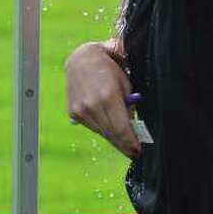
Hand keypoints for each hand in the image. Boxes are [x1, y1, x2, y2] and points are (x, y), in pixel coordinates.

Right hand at [65, 41, 139, 158]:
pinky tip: (109, 128)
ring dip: (114, 139)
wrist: (81, 60)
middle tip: (134, 153)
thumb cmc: (108, 69)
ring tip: (124, 144)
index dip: (131, 142)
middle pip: (112, 134)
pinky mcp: (73, 113)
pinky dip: (102, 129)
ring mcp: (81, 110)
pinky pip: (92, 127)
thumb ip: (128, 107)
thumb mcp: (125, 85)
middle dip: (124, 145)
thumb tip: (132, 127)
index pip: (122, 129)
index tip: (138, 151)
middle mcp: (92, 105)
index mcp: (108, 96)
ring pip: (102, 133)